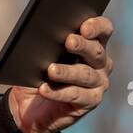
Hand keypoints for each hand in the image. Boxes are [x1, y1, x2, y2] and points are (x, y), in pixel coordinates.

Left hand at [8, 15, 114, 132]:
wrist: (30, 106)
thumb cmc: (38, 74)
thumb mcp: (39, 54)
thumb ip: (47, 43)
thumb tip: (41, 33)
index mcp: (92, 44)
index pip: (103, 30)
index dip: (97, 26)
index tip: (84, 27)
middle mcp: (100, 63)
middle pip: (96, 51)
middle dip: (83, 45)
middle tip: (69, 42)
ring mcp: (98, 83)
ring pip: (85, 74)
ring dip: (67, 71)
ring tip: (51, 70)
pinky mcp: (90, 101)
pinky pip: (76, 95)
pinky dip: (59, 92)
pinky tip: (45, 89)